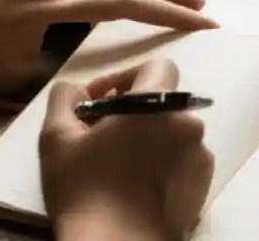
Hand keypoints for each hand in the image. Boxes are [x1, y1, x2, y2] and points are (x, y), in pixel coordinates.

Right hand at [40, 58, 214, 240]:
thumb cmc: (86, 192)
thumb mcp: (56, 139)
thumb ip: (64, 97)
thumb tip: (76, 90)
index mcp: (158, 106)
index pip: (157, 66)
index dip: (126, 77)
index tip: (99, 102)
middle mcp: (188, 126)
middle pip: (162, 102)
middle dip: (131, 111)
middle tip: (99, 134)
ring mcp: (200, 160)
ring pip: (171, 133)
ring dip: (146, 138)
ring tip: (115, 164)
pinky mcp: (203, 189)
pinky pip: (181, 161)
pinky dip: (161, 163)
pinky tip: (134, 185)